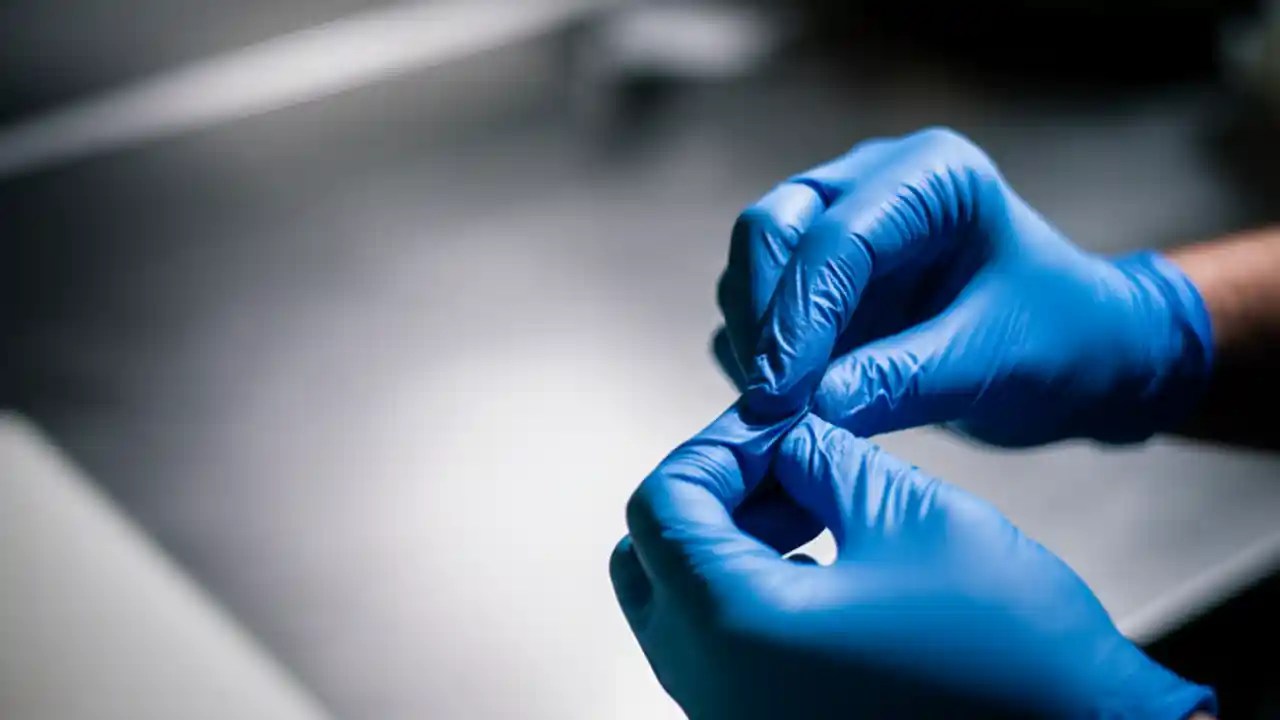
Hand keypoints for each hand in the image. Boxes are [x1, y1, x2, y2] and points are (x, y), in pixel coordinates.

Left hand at [611, 408, 1214, 717]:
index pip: (660, 505)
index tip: (773, 425)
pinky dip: (748, 593)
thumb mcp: (907, 512)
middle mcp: (711, 685)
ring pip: (680, 603)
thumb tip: (776, 435)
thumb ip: (816, 454)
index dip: (715, 446)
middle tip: (785, 464)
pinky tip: (823, 563)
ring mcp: (733, 718)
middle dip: (712, 494)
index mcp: (730, 624)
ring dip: (729, 541)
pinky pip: (719, 650)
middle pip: (650, 556)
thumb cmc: (1010, 648)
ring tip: (814, 506)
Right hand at [715, 127, 1213, 444]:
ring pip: (753, 267)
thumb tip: (811, 408)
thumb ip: (903, 379)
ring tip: (783, 414)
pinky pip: (758, 308)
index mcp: (930, 176)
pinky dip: (757, 355)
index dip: (799, 318)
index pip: (835, 236)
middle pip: (771, 230)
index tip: (782, 397)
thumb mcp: (994, 362)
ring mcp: (837, 224)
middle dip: (765, 319)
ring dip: (755, 340)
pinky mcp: (818, 276)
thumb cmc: (1060, 340)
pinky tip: (788, 406)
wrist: (1080, 355)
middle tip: (768, 405)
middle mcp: (870, 183)